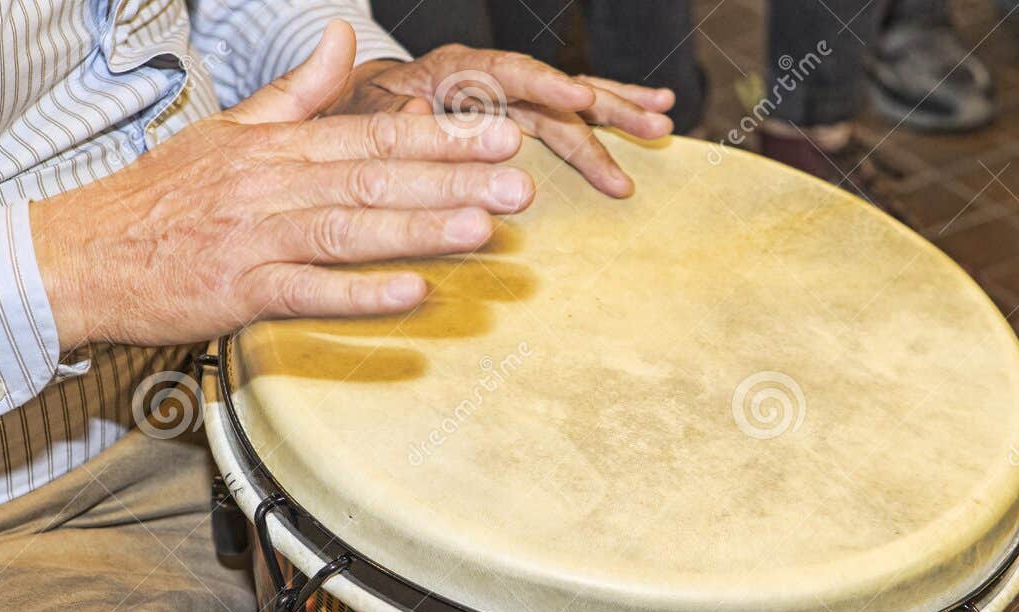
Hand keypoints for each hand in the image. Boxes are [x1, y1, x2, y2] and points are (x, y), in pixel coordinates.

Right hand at [31, 22, 533, 350]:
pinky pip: (308, 292)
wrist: (79, 254)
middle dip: (453, 179)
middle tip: (520, 182)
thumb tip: (344, 38)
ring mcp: (255, 239)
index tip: (501, 135)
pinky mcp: (238, 292)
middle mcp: (271, 187)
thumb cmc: (161, 198)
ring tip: (486, 229)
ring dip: (421, 230)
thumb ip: (297, 90)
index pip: (372, 136)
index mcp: (276, 146)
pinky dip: (361, 294)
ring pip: (350, 230)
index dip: (441, 137)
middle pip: (374, 179)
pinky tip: (414, 294)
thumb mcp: (228, 129)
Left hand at [344, 45, 675, 197]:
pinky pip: (569, 114)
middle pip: (555, 92)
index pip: (508, 75)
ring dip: (620, 113)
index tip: (581, 99)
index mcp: (454, 72)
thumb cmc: (356, 115)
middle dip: (605, 112)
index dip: (546, 87)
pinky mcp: (520, 114)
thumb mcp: (361, 118)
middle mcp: (490, 78)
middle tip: (650, 132)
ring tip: (663, 125)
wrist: (355, 107)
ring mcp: (509, 96)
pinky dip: (609, 114)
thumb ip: (388, 118)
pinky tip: (650, 114)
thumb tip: (418, 115)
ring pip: (571, 101)